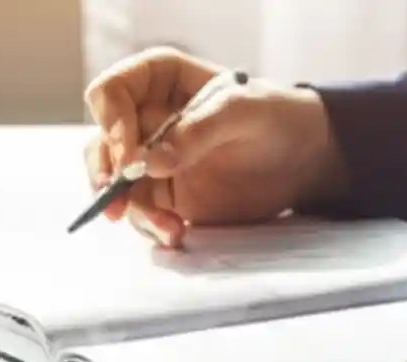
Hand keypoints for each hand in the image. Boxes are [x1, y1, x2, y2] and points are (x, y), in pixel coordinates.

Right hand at [83, 48, 348, 247]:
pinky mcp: (167, 197)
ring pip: (117, 185)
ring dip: (133, 210)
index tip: (130, 152)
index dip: (112, 122)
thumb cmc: (277, 118)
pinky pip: (142, 214)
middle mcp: (147, 121)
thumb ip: (197, 131)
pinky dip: (153, 227)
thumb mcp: (243, 112)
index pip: (112, 93)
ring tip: (169, 227)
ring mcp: (154, 162)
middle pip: (101, 143)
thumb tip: (150, 162)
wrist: (305, 159)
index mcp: (160, 82)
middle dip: (104, 173)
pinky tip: (177, 233)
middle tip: (118, 201)